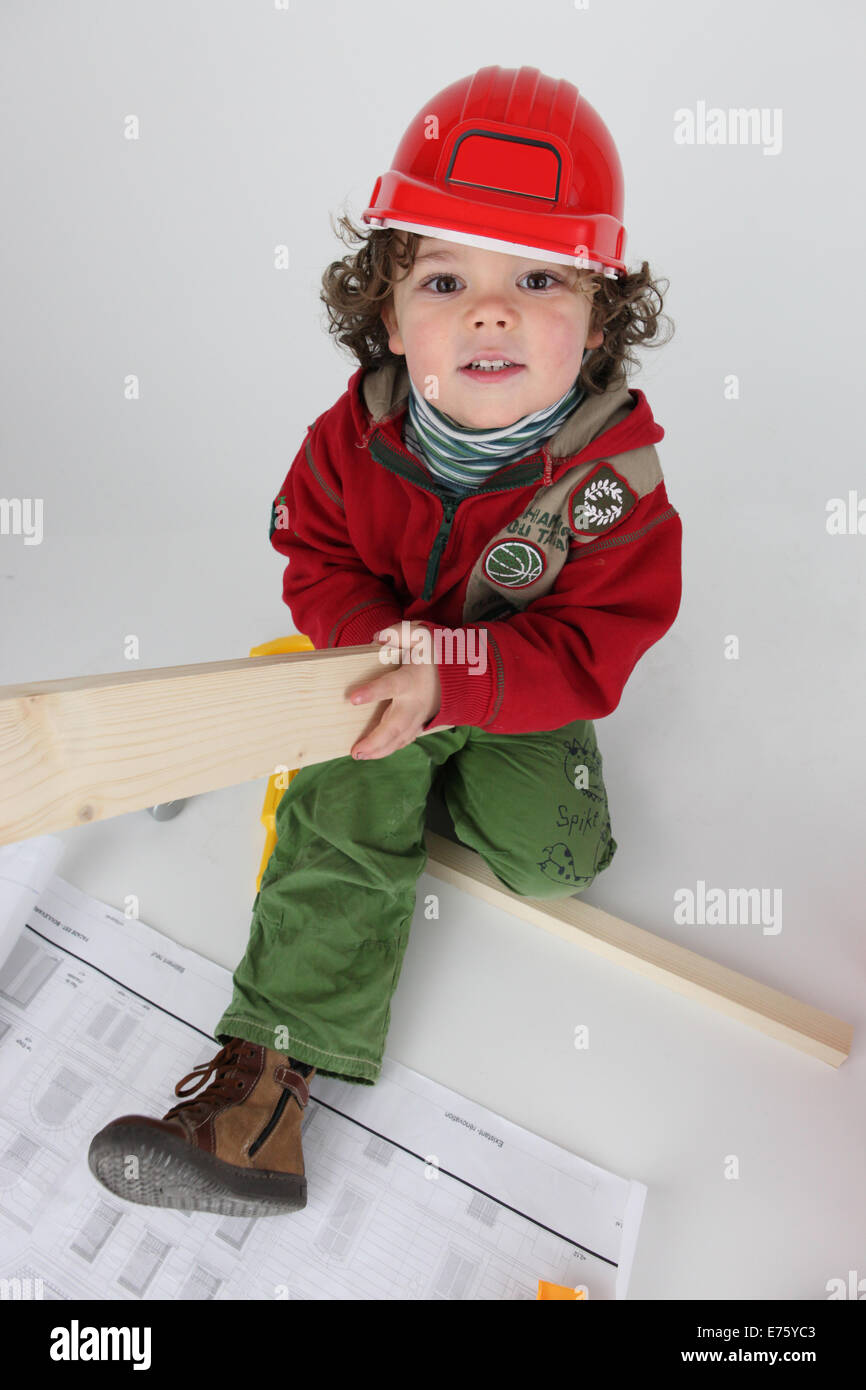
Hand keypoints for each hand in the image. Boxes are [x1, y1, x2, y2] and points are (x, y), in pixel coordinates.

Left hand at [346, 621, 441, 759]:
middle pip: (395, 725)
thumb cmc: (436, 652)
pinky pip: (405, 739)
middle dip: (375, 740)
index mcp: (411, 679)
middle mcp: (415, 702)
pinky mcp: (421, 722)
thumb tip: (377, 639)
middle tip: (356, 751)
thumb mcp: (420, 634)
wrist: (463, 671)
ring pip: (400, 738)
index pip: (390, 685)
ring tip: (360, 756)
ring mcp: (419, 715)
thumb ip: (398, 633)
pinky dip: (391, 749)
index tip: (353, 699)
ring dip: (380, 750)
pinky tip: (374, 754)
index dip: (372, 692)